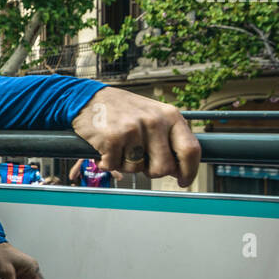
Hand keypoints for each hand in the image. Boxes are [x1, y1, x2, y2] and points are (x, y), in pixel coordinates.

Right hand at [71, 87, 200, 186]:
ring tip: (119, 146)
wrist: (87, 98)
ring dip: (125, 164)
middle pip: (164, 167)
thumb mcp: (153, 115)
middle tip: (140, 161)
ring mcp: (134, 129)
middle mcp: (155, 121)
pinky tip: (105, 147)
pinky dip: (107, 162)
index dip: (189, 171)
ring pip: (137, 169)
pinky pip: (114, 166)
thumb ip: (168, 138)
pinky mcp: (113, 138)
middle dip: (151, 171)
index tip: (183, 180)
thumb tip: (178, 169)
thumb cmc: (122, 110)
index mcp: (170, 115)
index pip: (190, 149)